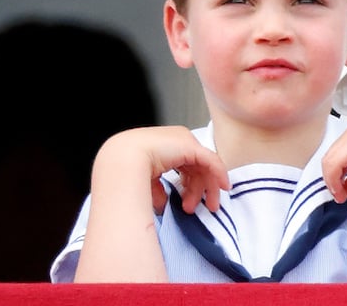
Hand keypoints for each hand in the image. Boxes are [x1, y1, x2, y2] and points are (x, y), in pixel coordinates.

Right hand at [75, 126, 228, 282]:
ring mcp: (183, 140)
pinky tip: (223, 188)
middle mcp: (173, 140)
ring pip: (205, 165)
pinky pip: (211, 161)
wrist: (123, 160)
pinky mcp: (191, 146)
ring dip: (207, 187)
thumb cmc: (126, 170)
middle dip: (197, 189)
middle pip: (195, 165)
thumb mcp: (144, 180)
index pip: (183, 164)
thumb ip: (155, 187)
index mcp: (160, 145)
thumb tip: (162, 200)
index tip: (187, 204)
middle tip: (199, 208)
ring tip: (207, 206)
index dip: (187, 185)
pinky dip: (219, 174)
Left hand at [321, 119, 346, 202]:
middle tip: (337, 194)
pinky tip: (339, 192)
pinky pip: (333, 162)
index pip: (345, 153)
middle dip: (334, 176)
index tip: (342, 189)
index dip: (341, 172)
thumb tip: (345, 188)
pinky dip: (332, 179)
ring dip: (332, 179)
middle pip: (336, 155)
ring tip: (338, 195)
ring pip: (331, 159)